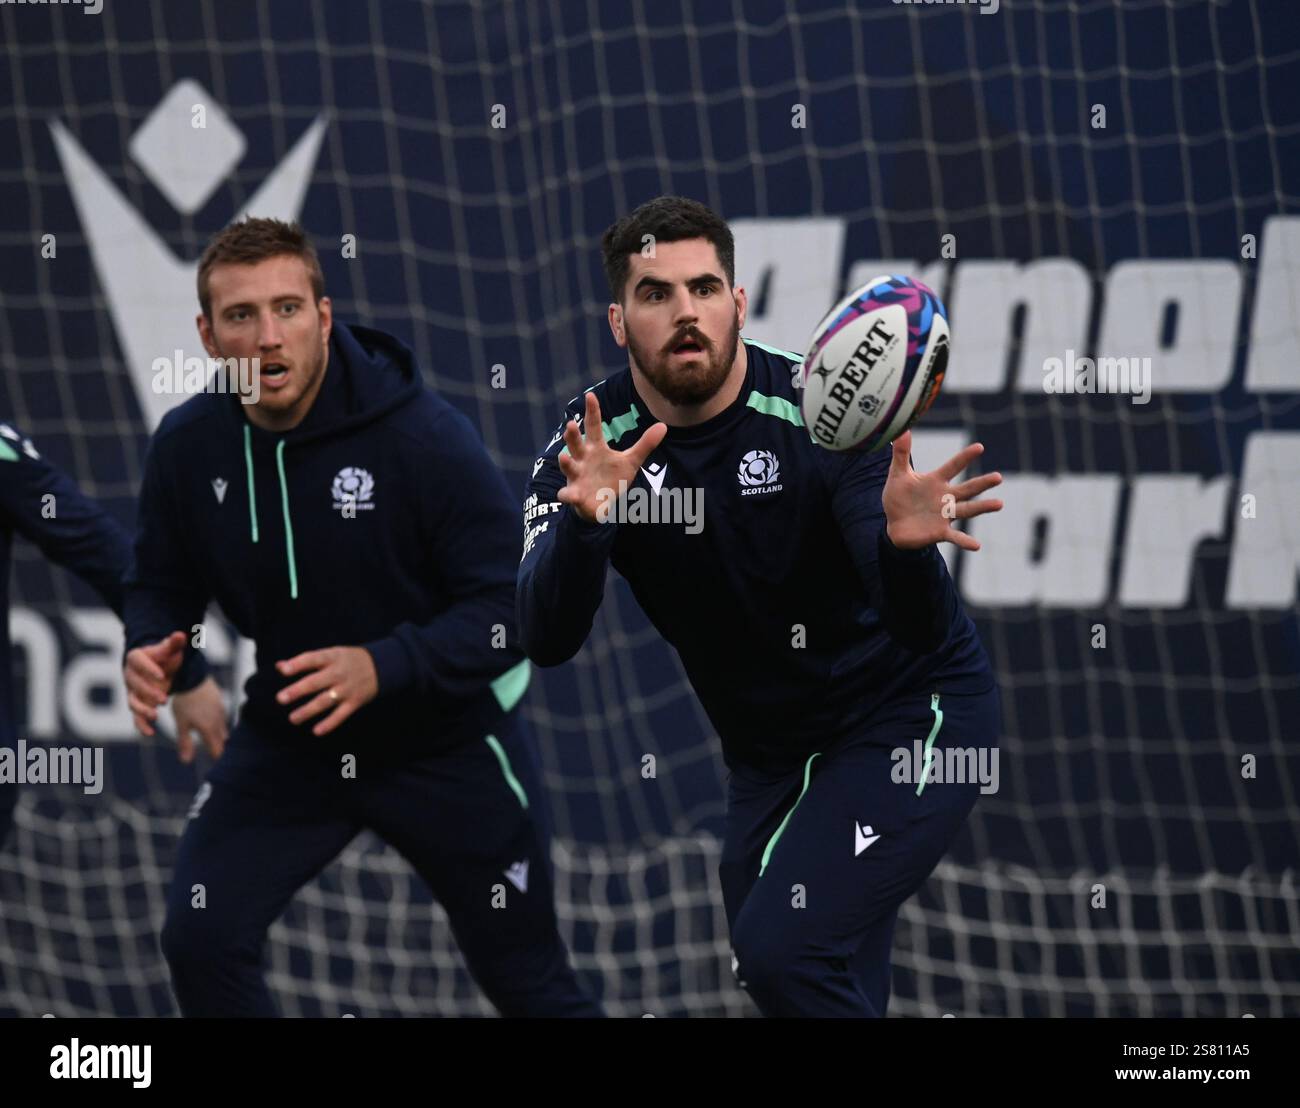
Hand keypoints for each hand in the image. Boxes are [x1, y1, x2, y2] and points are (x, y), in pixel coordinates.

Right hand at [124, 630, 188, 736]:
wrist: (158, 668)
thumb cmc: (164, 658)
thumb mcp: (170, 650)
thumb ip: (174, 644)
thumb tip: (180, 635)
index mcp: (136, 658)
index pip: (139, 662)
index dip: (149, 669)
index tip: (162, 676)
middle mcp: (130, 675)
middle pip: (135, 684)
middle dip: (148, 692)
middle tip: (164, 698)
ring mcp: (132, 691)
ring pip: (132, 701)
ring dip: (142, 709)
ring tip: (155, 715)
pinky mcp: (137, 704)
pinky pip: (135, 716)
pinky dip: (140, 725)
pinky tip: (150, 733)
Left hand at [171, 676, 227, 763]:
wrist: (193, 676)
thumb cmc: (185, 701)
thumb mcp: (181, 723)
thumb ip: (185, 742)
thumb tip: (186, 762)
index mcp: (209, 729)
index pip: (217, 749)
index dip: (217, 758)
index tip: (216, 765)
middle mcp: (218, 722)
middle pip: (223, 740)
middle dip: (220, 748)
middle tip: (218, 756)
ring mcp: (221, 711)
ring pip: (223, 729)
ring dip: (220, 736)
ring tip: (216, 741)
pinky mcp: (220, 703)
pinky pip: (222, 718)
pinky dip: (219, 725)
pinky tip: (213, 723)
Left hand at [275, 646, 378, 736]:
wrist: (382, 665)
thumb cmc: (348, 660)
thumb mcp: (331, 654)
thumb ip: (306, 660)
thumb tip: (279, 666)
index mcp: (332, 657)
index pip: (313, 659)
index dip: (298, 664)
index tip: (283, 671)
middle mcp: (339, 673)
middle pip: (316, 682)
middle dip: (298, 690)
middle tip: (280, 698)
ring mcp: (347, 688)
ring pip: (325, 701)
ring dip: (308, 710)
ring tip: (293, 718)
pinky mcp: (355, 702)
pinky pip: (341, 715)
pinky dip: (330, 723)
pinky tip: (316, 731)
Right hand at [556, 392, 667, 521]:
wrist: (602, 503)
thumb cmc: (612, 478)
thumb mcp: (631, 460)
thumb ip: (645, 444)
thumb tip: (663, 425)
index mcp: (596, 448)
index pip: (593, 426)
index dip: (593, 411)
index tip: (590, 395)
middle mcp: (583, 459)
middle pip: (576, 444)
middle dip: (572, 435)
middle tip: (571, 424)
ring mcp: (577, 476)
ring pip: (569, 466)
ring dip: (566, 462)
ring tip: (563, 457)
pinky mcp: (576, 494)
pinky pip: (569, 494)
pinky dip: (567, 495)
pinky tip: (566, 495)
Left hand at [882, 430, 1003, 551]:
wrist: (894, 526)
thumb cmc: (898, 498)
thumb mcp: (897, 475)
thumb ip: (901, 454)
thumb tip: (902, 430)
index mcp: (936, 481)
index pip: (953, 467)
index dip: (965, 458)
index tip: (979, 447)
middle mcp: (945, 497)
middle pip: (967, 489)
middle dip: (982, 483)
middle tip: (998, 477)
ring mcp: (945, 515)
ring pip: (967, 510)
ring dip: (982, 507)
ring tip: (999, 504)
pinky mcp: (940, 532)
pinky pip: (955, 537)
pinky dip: (965, 541)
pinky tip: (977, 545)